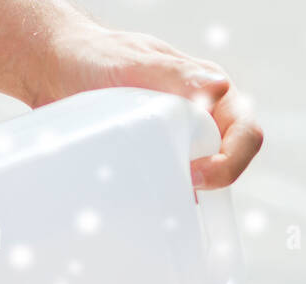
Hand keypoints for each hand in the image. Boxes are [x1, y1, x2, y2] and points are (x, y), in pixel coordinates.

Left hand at [38, 25, 262, 188]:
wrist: (59, 72)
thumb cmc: (98, 57)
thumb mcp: (135, 63)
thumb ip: (176, 75)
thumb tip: (219, 90)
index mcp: (212, 93)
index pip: (246, 134)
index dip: (230, 161)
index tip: (196, 174)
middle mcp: (205, 120)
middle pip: (230, 163)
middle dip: (212, 182)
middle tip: (178, 187)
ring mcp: (184, 144)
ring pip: (206, 182)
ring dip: (189, 194)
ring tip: (156, 193)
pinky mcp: (163, 163)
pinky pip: (178, 189)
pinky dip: (167, 200)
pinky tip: (146, 203)